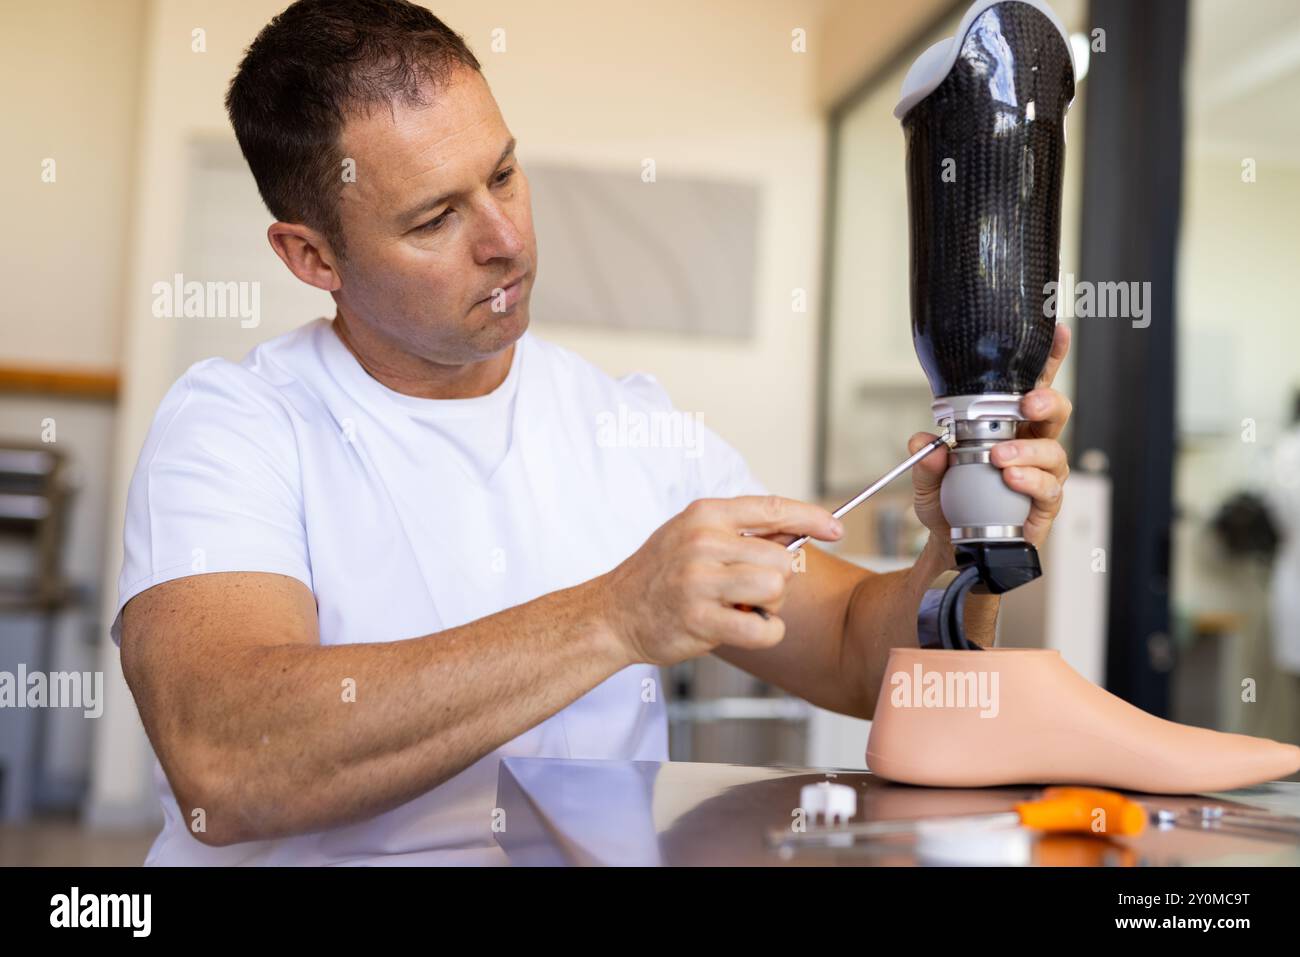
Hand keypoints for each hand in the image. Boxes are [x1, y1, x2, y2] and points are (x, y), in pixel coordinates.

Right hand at [599, 496, 842, 665]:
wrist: (614, 612)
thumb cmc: (660, 573)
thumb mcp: (692, 534)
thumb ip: (741, 531)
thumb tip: (798, 530)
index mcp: (705, 514)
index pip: (772, 508)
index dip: (812, 517)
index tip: (836, 528)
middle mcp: (702, 542)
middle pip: (782, 557)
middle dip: (778, 578)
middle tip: (752, 589)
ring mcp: (699, 581)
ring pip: (775, 588)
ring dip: (769, 605)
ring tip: (743, 606)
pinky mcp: (700, 620)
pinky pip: (763, 628)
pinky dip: (765, 633)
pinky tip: (745, 628)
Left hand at [909, 324, 1072, 547]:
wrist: (953, 544)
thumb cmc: (949, 503)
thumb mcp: (926, 481)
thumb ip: (925, 461)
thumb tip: (921, 442)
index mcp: (1008, 425)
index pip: (1031, 386)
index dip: (1048, 358)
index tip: (1055, 331)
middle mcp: (1031, 444)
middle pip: (1056, 412)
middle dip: (1046, 401)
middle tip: (1027, 404)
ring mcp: (1042, 474)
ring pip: (1053, 451)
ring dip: (1028, 449)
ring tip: (1001, 457)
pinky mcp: (1045, 504)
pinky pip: (1048, 488)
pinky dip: (1029, 481)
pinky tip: (1011, 479)